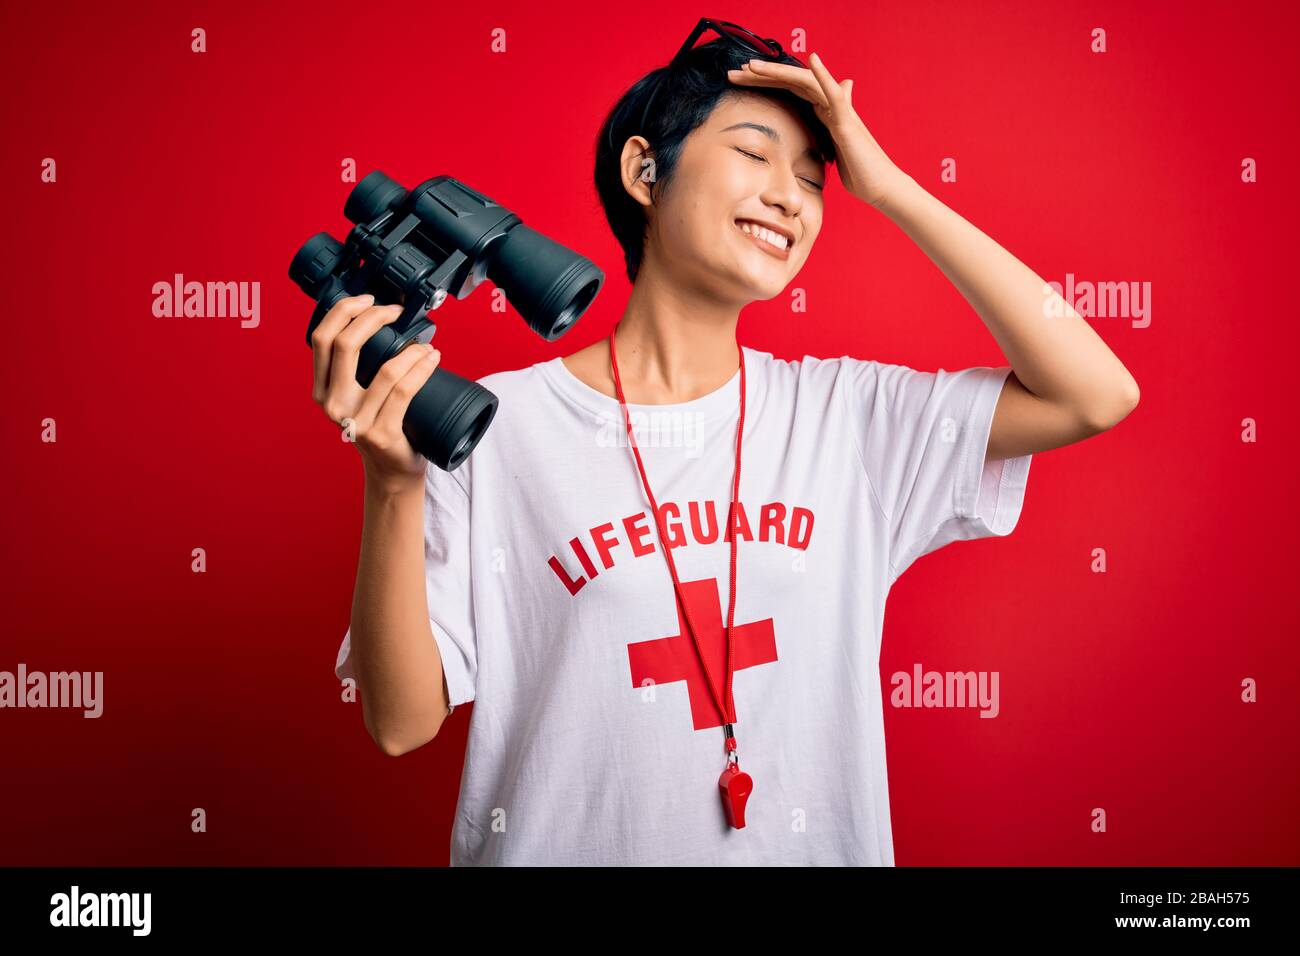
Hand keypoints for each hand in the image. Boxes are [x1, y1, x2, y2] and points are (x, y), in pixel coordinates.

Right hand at [310, 294, 443, 491]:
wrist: (392, 471)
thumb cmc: (381, 427)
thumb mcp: (357, 396)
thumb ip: (355, 368)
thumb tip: (380, 320)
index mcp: (322, 390)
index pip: (322, 339)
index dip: (343, 311)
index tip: (368, 300)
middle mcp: (332, 404)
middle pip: (345, 344)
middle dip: (373, 318)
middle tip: (396, 311)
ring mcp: (355, 420)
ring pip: (384, 368)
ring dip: (412, 349)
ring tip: (426, 345)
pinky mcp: (380, 432)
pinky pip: (403, 389)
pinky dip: (421, 367)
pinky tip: (432, 359)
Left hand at [726, 51, 908, 210]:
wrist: (878, 186)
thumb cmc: (857, 172)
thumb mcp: (830, 151)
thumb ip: (822, 136)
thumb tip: (817, 127)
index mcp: (821, 112)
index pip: (786, 91)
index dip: (762, 84)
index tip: (736, 82)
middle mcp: (828, 105)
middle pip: (790, 81)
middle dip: (761, 76)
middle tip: (732, 72)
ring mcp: (838, 110)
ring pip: (805, 82)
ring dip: (778, 71)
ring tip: (752, 65)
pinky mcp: (848, 121)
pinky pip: (834, 94)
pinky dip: (824, 75)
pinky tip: (813, 59)